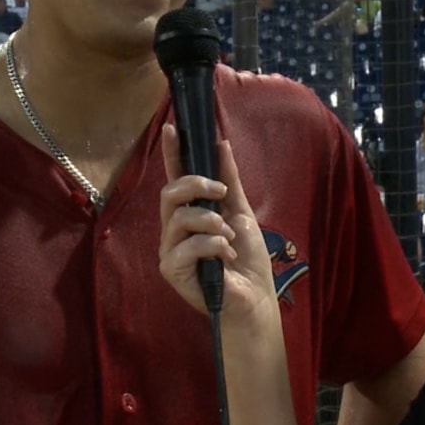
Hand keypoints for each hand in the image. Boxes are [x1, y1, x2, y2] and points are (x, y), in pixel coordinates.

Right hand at [158, 124, 275, 322]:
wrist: (255, 296)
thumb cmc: (247, 259)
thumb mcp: (241, 212)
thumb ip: (229, 181)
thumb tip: (221, 145)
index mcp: (190, 213)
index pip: (175, 178)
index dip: (172, 154)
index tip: (171, 128)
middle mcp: (174, 229)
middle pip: (169, 193)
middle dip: (195, 185)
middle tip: (220, 192)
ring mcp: (170, 249)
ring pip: (178, 217)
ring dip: (209, 221)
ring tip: (227, 235)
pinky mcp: (171, 269)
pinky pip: (185, 246)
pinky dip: (211, 246)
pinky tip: (224, 257)